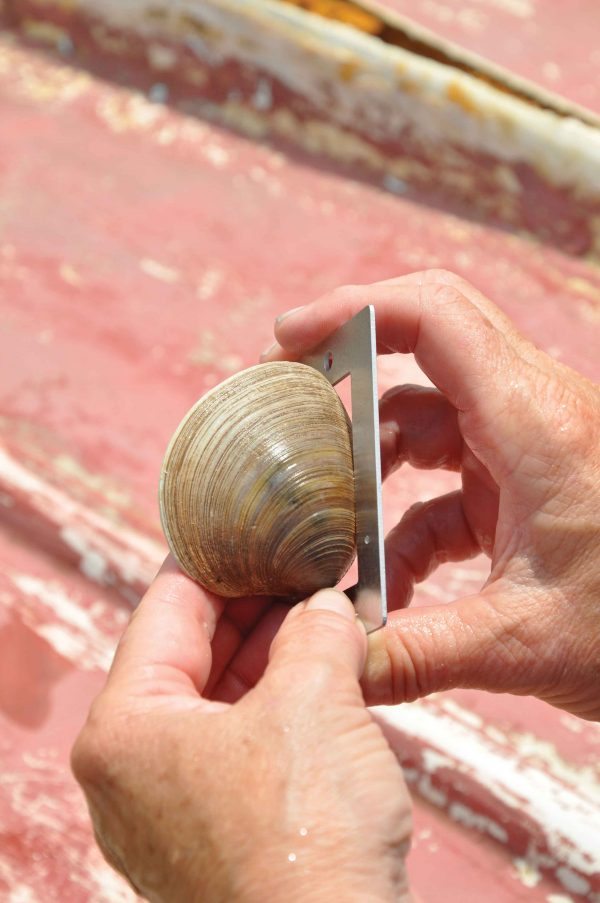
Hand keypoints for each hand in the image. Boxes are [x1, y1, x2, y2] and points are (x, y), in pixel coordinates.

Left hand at [72, 559, 411, 901]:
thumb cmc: (307, 840)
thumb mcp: (315, 700)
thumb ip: (316, 631)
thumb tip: (326, 606)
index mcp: (125, 729)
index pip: (165, 609)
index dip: (215, 557)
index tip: (250, 524)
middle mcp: (133, 770)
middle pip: (192, 652)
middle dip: (255, 606)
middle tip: (304, 565)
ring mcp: (172, 807)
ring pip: (221, 698)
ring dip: (275, 653)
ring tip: (324, 610)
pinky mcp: (215, 833)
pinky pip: (240, 742)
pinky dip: (281, 702)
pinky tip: (325, 670)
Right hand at [263, 270, 599, 719]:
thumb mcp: (527, 644)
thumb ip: (419, 656)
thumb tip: (336, 667)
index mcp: (535, 423)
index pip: (434, 315)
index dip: (351, 307)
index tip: (288, 338)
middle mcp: (533, 415)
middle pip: (426, 345)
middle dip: (349, 365)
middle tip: (287, 400)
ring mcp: (530, 447)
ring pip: (428, 419)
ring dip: (373, 463)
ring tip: (326, 519)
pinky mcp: (529, 484)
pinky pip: (449, 481)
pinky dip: (407, 518)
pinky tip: (387, 579)